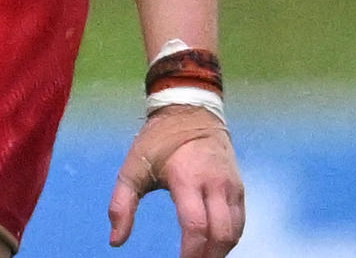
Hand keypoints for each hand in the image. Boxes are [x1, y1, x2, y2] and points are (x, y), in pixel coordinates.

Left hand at [107, 106, 241, 254]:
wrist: (191, 110)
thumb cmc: (157, 141)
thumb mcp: (132, 167)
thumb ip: (121, 205)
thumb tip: (115, 241)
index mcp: (187, 178)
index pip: (196, 226)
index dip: (190, 253)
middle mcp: (215, 184)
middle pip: (221, 235)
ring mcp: (231, 186)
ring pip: (234, 232)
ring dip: (220, 251)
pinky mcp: (240, 188)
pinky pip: (240, 222)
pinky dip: (228, 239)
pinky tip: (213, 247)